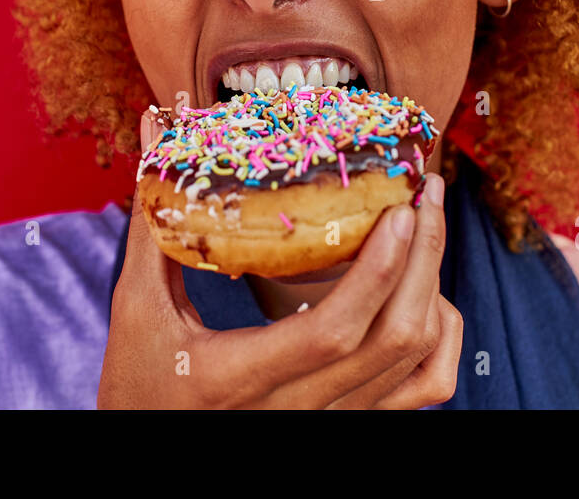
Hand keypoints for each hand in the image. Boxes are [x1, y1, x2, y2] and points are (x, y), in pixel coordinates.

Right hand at [97, 125, 461, 408]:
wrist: (151, 452)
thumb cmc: (139, 383)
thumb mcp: (138, 308)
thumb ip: (155, 223)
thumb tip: (156, 127)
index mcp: (241, 379)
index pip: (332, 333)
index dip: (378, 271)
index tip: (399, 210)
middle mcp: (297, 411)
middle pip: (396, 339)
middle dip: (425, 257)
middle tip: (425, 192)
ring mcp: (332, 421)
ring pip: (417, 362)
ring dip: (432, 287)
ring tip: (423, 228)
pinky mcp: (351, 422)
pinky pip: (427, 389)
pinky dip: (440, 337)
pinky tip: (424, 294)